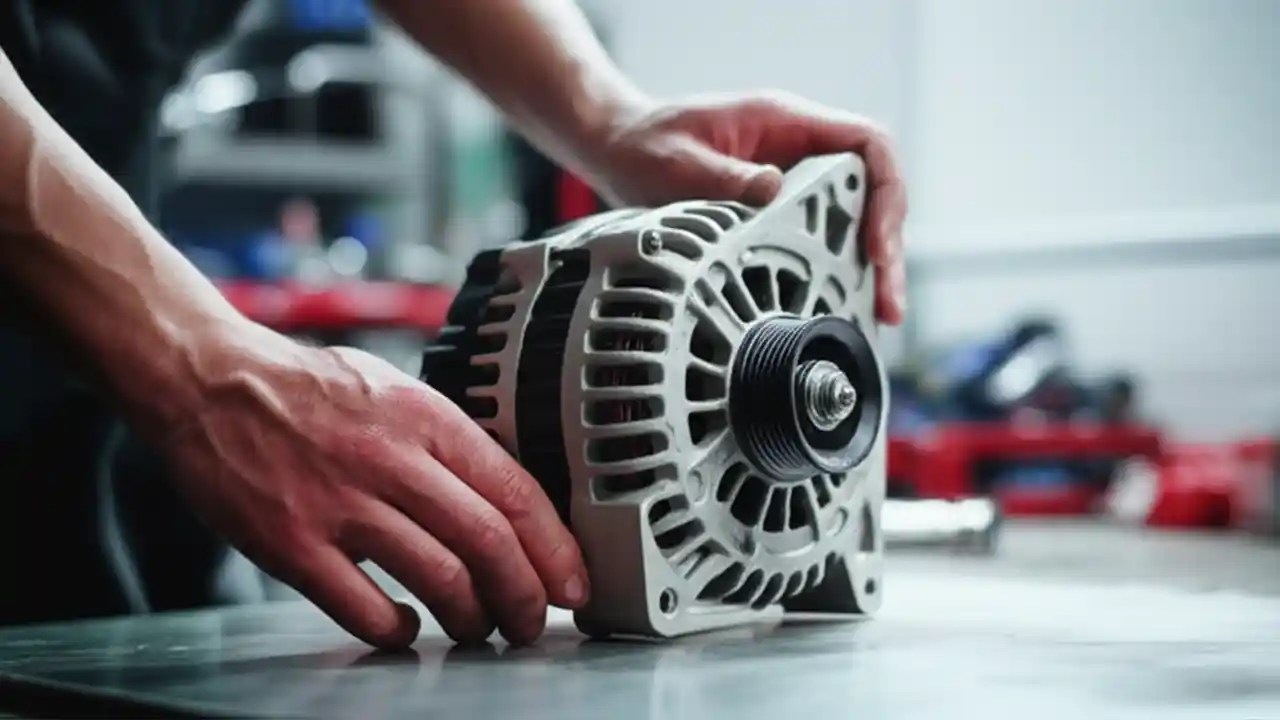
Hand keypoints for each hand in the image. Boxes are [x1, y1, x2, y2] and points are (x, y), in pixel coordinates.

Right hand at [142, 324, 588, 648]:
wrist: (210, 380)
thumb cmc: (306, 388)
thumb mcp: (395, 389)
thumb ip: (447, 440)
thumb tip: (506, 498)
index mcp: (425, 416)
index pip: (515, 490)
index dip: (555, 548)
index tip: (571, 582)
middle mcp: (390, 458)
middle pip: (487, 541)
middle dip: (524, 596)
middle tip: (531, 623)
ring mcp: (339, 503)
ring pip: (437, 577)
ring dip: (471, 618)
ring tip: (477, 629)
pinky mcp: (291, 543)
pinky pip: (362, 607)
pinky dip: (396, 630)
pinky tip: (406, 628)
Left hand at [588, 91, 907, 323]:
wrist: (616, 147)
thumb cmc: (645, 145)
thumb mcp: (677, 162)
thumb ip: (722, 177)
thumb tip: (771, 191)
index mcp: (784, 121)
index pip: (867, 143)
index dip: (884, 193)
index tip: (875, 243)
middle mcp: (798, 148)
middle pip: (870, 190)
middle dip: (885, 245)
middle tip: (888, 300)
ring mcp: (792, 178)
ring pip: (853, 217)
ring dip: (867, 264)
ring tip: (878, 313)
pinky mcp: (778, 207)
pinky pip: (822, 234)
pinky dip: (836, 268)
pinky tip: (842, 303)